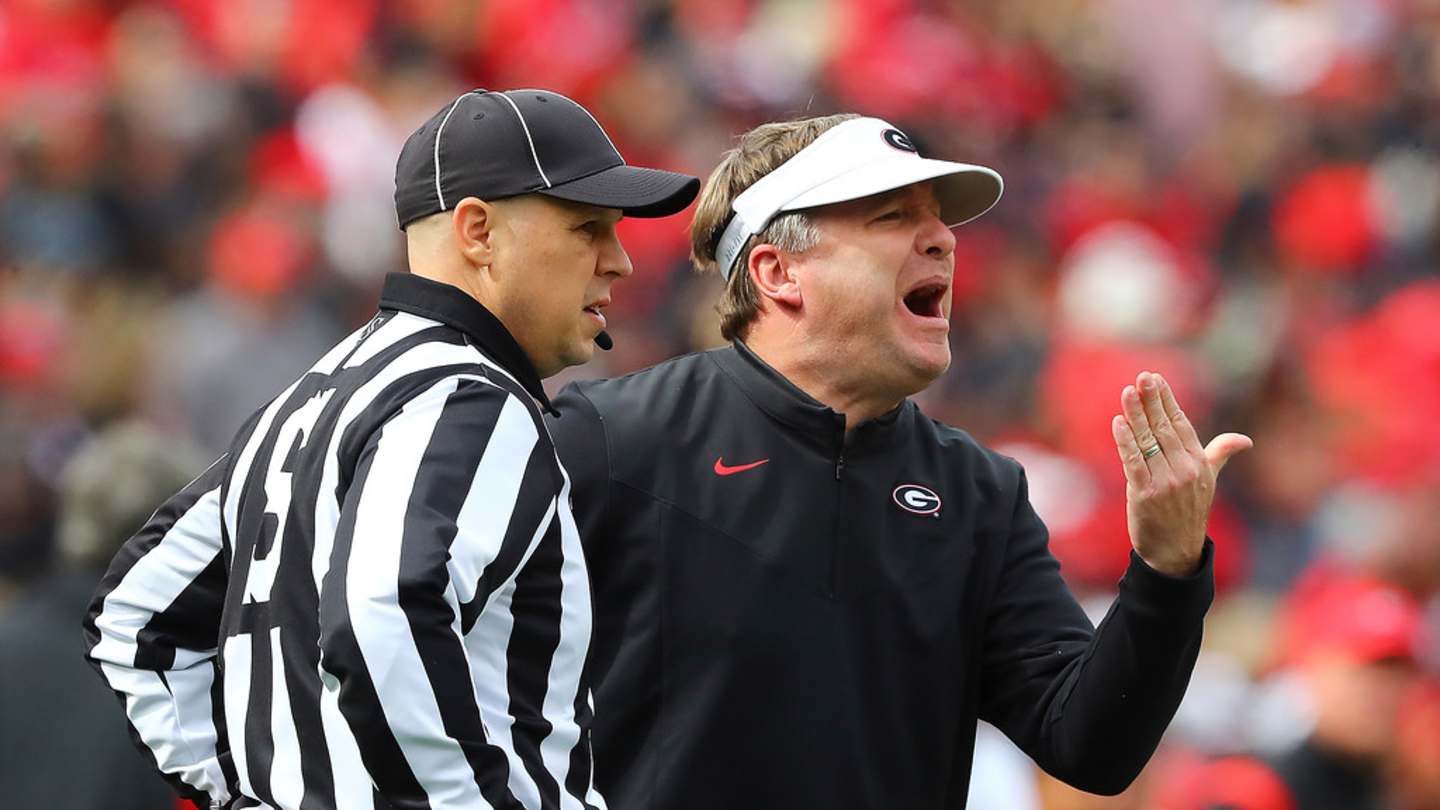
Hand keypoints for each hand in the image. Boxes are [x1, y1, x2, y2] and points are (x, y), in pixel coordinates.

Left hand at [1111, 371, 1251, 576]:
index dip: (1167, 401)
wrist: (1175, 552)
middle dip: (1152, 401)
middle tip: (1142, 376)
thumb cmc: (1189, 513)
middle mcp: (1185, 470)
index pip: (1181, 424)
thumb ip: (1219, 455)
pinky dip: (1126, 443)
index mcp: (1199, 463)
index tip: (1155, 378)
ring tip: (1127, 393)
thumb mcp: (1208, 481)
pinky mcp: (1145, 495)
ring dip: (1136, 415)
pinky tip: (1118, 423)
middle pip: (1164, 428)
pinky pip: (1134, 464)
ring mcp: (1166, 483)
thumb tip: (1245, 440)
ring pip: (1148, 442)